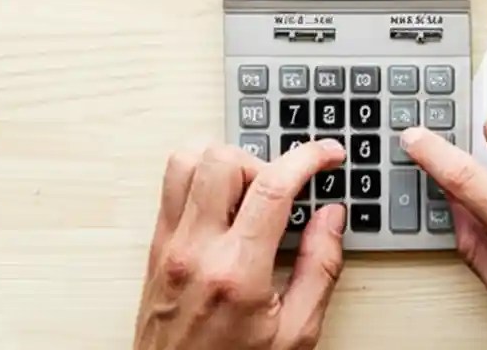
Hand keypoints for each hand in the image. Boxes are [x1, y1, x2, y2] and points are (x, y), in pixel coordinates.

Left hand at [134, 140, 347, 349]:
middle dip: (263, 162)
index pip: (272, 187)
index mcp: (236, 273)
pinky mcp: (155, 250)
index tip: (328, 154)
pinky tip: (226, 206)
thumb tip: (331, 218)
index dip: (308, 158)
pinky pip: (171, 188)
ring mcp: (168, 247)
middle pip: (222, 160)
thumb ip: (320, 269)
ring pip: (186, 162)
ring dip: (226, 165)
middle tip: (284, 188)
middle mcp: (194, 251)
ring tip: (251, 193)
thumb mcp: (296, 333)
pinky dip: (201, 180)